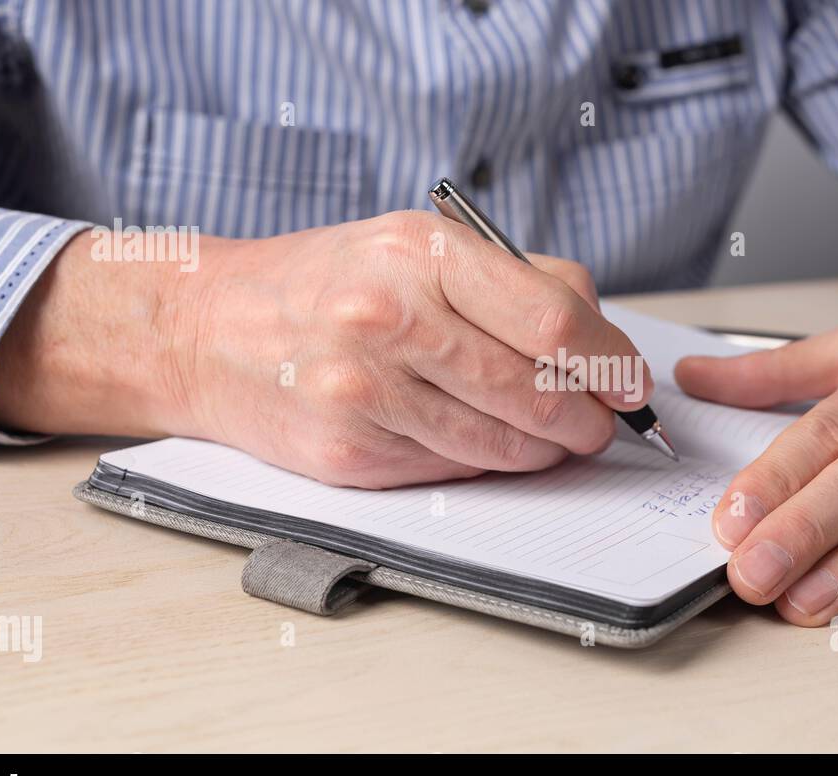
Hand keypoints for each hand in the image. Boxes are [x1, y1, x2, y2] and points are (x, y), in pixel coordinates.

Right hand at [0, 212, 650, 486]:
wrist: (207, 329)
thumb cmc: (323, 283)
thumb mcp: (415, 244)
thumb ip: (512, 280)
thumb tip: (600, 338)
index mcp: (422, 254)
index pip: (555, 319)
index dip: (610, 362)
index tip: (630, 383)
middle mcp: (391, 319)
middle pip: (539, 392)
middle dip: (589, 421)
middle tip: (600, 425)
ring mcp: (366, 392)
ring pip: (503, 444)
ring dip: (546, 452)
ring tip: (554, 440)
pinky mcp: (349, 453)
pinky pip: (454, 469)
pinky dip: (487, 463)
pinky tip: (488, 445)